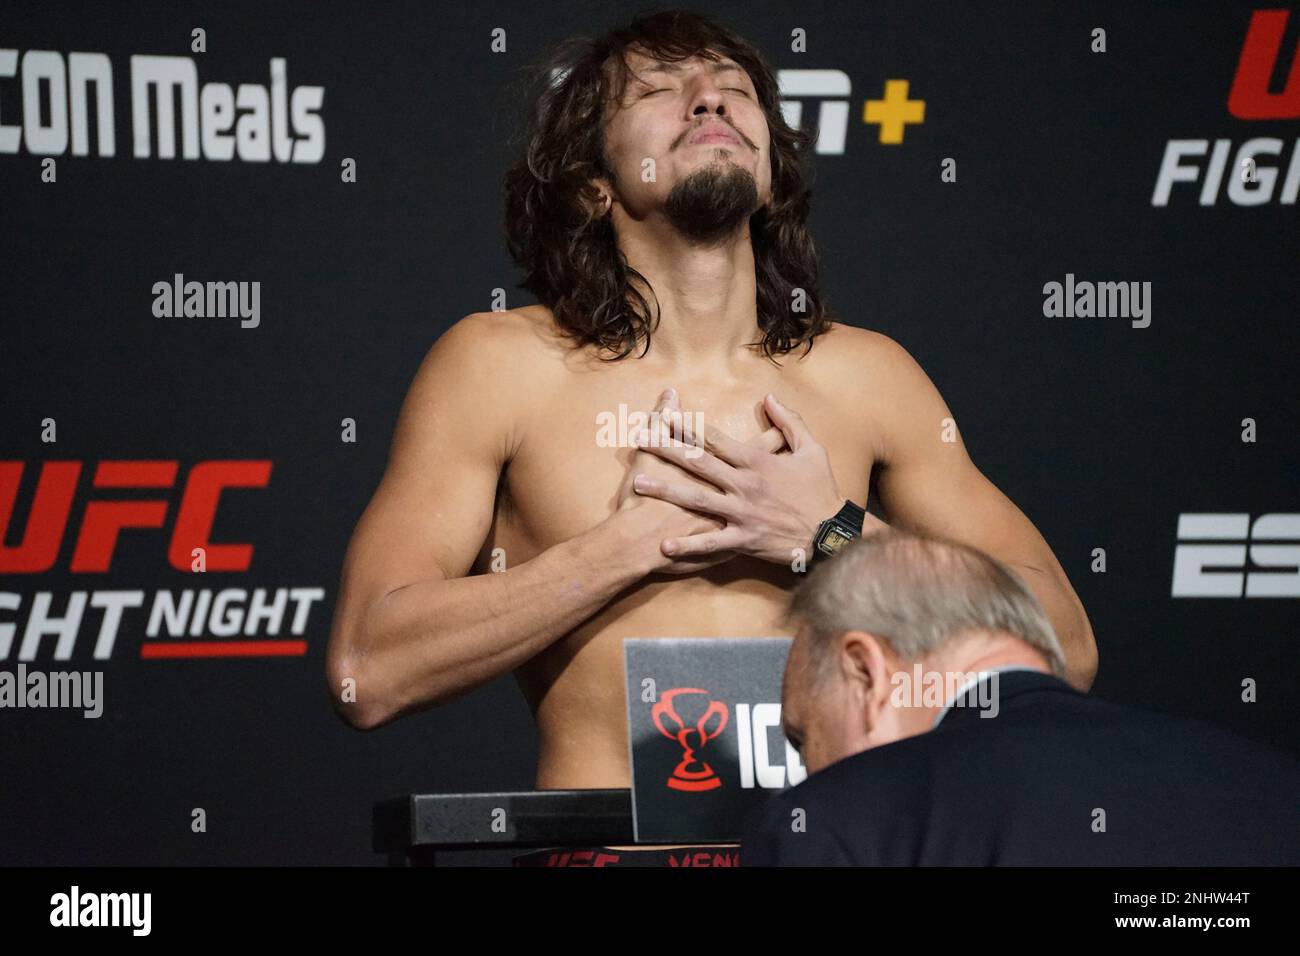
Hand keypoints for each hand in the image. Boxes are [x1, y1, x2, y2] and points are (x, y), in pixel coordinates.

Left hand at [631, 393, 845, 568]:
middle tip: (640, 439)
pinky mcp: (744, 540)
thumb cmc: (822, 490)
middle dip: (667, 449)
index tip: (665, 414)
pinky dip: (688, 546)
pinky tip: (664, 546)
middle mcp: (745, 484)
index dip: (689, 425)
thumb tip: (769, 396)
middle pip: (699, 463)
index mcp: (758, 461)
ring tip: (638, 484)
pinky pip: (711, 543)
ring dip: (667, 491)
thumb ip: (790, 421)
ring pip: (697, 499)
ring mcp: (742, 513)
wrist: (832, 533)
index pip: (716, 438)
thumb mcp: (812, 449)